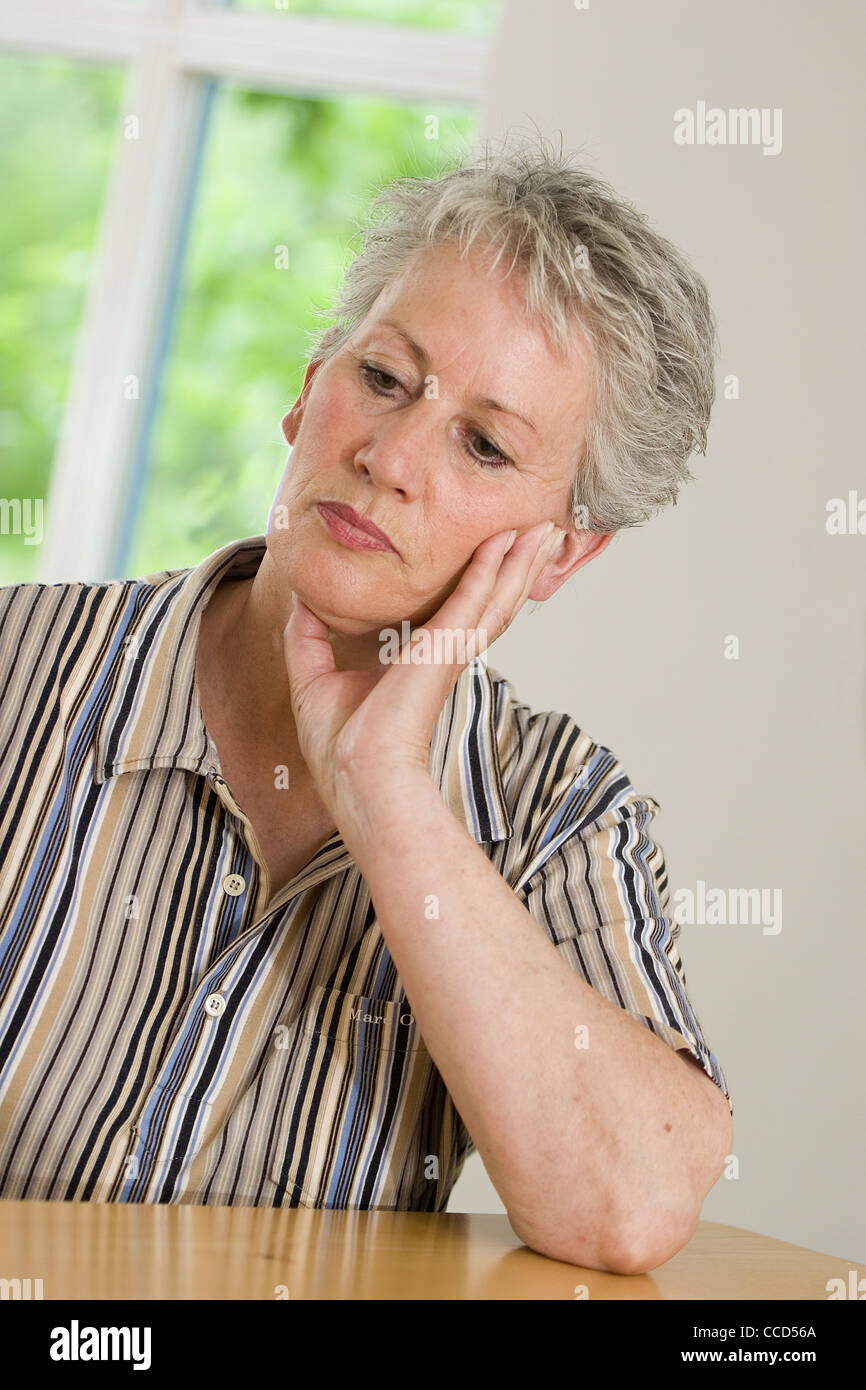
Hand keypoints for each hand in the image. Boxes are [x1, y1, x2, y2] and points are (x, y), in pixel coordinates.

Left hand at [282, 520, 563, 816]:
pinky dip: (492, 567)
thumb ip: (308, 638)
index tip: (496, 555)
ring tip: (544, 531)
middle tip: (540, 532)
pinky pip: (475, 597)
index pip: (461, 614)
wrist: (356, 773)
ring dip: (522, 561)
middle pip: (493, 601)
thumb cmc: (342, 745)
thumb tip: (302, 602)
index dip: (482, 585)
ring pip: (499, 597)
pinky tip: (508, 541)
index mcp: (422, 662)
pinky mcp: (447, 647)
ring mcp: (452, 650)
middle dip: (517, 566)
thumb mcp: (313, 680)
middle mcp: (446, 654)